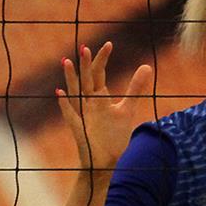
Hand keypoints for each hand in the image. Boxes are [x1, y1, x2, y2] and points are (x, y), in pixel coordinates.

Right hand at [55, 41, 153, 174]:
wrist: (106, 161)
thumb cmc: (113, 135)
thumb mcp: (127, 109)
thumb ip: (135, 88)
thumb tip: (146, 66)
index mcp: (99, 98)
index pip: (99, 74)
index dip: (103, 60)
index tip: (109, 43)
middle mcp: (89, 104)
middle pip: (87, 80)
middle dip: (86, 65)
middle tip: (85, 47)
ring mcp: (83, 116)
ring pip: (75, 93)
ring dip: (70, 79)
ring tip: (66, 62)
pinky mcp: (79, 130)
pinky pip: (70, 116)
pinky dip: (65, 105)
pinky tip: (59, 94)